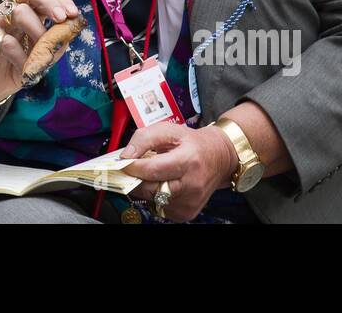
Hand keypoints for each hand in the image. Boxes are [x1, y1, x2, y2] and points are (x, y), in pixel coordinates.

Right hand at [0, 0, 80, 103]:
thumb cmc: (16, 66)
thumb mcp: (41, 56)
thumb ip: (55, 43)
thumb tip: (70, 32)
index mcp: (28, 11)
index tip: (73, 14)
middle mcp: (11, 11)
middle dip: (49, 1)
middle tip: (61, 18)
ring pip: (19, 12)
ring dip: (37, 32)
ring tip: (40, 54)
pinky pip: (5, 41)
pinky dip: (20, 56)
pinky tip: (22, 68)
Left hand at [119, 121, 238, 221]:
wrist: (219, 158)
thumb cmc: (193, 143)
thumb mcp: (168, 130)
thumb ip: (144, 138)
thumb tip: (126, 156)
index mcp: (189, 160)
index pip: (153, 170)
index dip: (133, 167)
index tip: (122, 162)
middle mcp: (191, 185)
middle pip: (150, 189)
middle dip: (134, 179)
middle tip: (127, 170)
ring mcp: (189, 202)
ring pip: (152, 200)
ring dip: (144, 188)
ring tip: (148, 174)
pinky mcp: (186, 212)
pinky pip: (159, 207)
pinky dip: (154, 196)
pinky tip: (160, 184)